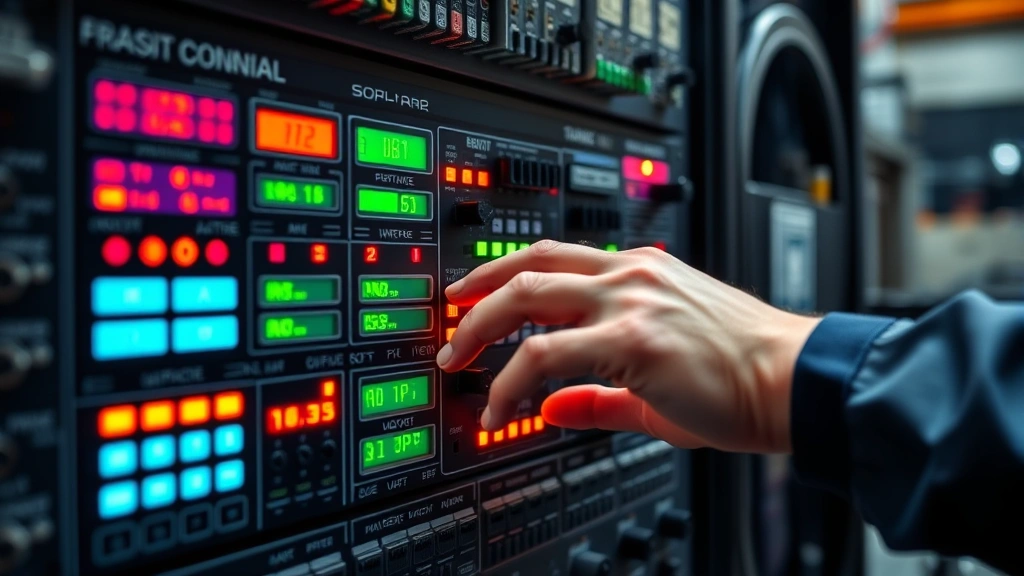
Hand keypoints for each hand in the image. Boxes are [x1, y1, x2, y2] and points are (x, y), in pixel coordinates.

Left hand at [436, 240, 820, 453]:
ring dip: (479, 327)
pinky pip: (545, 354)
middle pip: (528, 265)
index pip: (554, 255)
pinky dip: (511, 382)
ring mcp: (630, 300)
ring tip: (457, 358)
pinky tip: (503, 409)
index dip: (505, 272)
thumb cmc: (742, 373)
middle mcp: (630, 273)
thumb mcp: (660, 375)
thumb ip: (598, 392)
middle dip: (476, 292)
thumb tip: (550, 408)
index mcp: (640, 269)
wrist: (793, 379)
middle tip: (450, 322)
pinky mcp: (633, 339)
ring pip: (526, 296)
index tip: (477, 294)